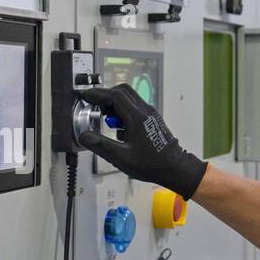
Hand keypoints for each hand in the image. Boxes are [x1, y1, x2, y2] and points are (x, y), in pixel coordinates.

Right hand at [79, 84, 207, 198]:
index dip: (97, 94)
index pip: (114, 96)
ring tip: (103, 116)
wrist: (175, 168)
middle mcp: (145, 111)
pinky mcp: (151, 118)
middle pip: (122, 91)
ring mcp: (150, 113)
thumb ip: (101, 145)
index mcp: (137, 118)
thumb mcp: (122, 158)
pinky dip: (122, 109)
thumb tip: (84, 136)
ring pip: (129, 97)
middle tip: (92, 104)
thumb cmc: (152, 164)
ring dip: (114, 102)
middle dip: (105, 95)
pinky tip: (117, 125)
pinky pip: (134, 106)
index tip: (85, 96)